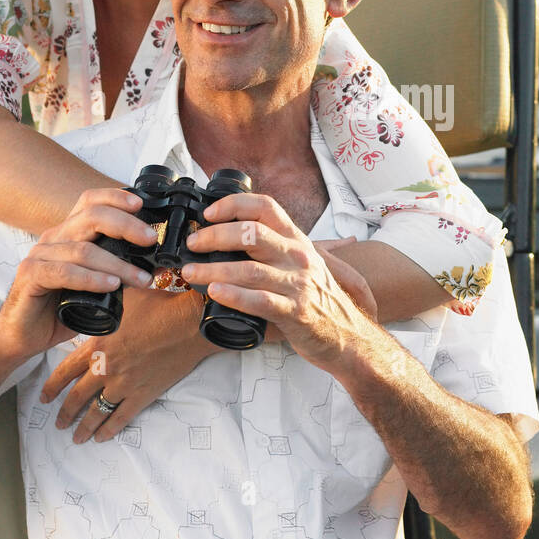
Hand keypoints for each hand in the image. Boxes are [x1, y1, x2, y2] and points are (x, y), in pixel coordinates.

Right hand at [0, 187, 157, 364]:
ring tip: (141, 279)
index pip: (90, 202)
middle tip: (150, 240)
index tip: (140, 205)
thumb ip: (118, 271)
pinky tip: (110, 286)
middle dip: (126, 226)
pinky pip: (64, 272)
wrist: (23, 334)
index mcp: (69, 234)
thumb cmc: (60, 308)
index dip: (115, 197)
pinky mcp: (30, 276)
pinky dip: (91, 278)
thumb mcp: (96, 286)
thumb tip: (154, 266)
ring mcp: (40, 255)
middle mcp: (54, 238)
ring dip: (117, 264)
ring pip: (84, 250)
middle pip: (91, 217)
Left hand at [41, 286, 217, 443]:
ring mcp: (125, 384)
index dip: (53, 385)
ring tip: (76, 437)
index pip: (67, 370)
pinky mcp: (144, 393)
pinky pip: (122, 417)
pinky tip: (101, 437)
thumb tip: (93, 289)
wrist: (189, 324)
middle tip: (58, 423)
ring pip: (97, 411)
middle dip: (65, 412)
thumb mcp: (125, 296)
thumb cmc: (160, 306)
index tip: (44, 397)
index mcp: (98, 345)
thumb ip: (105, 300)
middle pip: (78, 396)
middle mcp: (107, 369)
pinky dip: (110, 429)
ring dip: (84, 426)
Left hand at [179, 193, 377, 371]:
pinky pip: (260, 300)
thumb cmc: (318, 297)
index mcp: (297, 239)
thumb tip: (234, 232)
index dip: (234, 205)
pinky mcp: (295, 312)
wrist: (347, 334)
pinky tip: (216, 294)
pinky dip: (234, 296)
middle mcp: (298, 256)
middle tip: (193, 244)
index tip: (209, 213)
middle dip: (215, 236)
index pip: (265, 207)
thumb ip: (274, 246)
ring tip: (190, 273)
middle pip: (252, 233)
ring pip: (250, 269)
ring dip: (214, 270)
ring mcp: (298, 284)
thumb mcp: (301, 262)